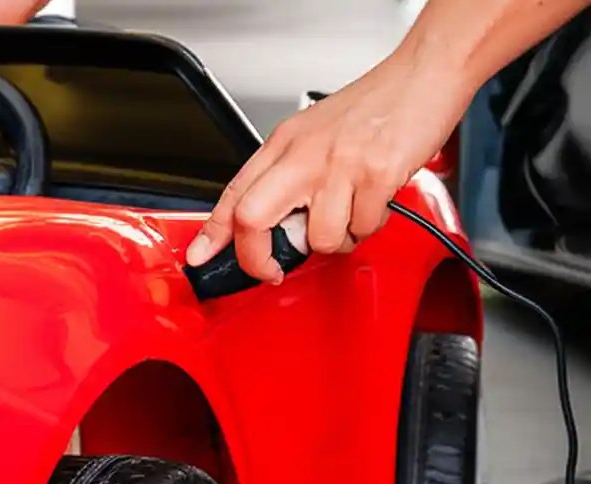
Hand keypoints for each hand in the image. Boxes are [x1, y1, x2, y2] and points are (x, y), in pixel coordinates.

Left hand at [186, 51, 473, 282]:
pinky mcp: (376, 176)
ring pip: (318, 239)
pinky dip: (371, 225)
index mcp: (283, 144)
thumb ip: (287, 174)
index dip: (213, 232)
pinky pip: (362, 229)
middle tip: (273, 268)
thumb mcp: (312, 133)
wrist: (423, 76)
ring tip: (351, 211)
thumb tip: (270, 224)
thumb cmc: (373, 106)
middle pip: (253, 220)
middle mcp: (304, 154)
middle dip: (259, 258)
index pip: (234, 193)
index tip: (200, 256)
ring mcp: (339, 166)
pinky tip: (376, 199)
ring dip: (338, 240)